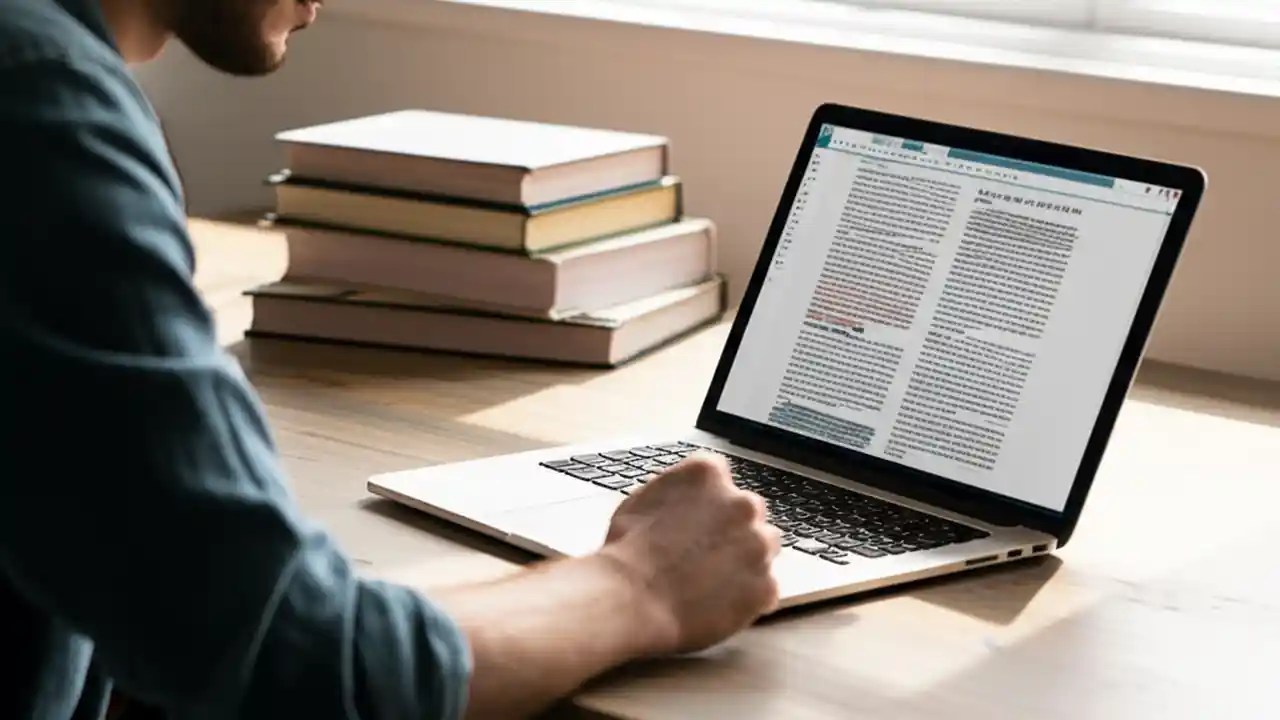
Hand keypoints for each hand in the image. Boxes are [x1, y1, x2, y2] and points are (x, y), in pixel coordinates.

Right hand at [600, 452, 781, 654]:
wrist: (631, 599)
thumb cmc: (627, 552)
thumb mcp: (643, 498)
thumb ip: (678, 490)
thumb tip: (688, 495)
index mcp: (708, 474)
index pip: (721, 478)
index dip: (708, 502)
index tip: (698, 520)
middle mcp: (741, 503)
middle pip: (749, 511)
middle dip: (732, 529)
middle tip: (705, 553)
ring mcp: (758, 545)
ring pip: (765, 547)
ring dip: (747, 559)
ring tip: (713, 580)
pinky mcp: (766, 585)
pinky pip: (765, 588)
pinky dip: (748, 596)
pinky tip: (719, 602)